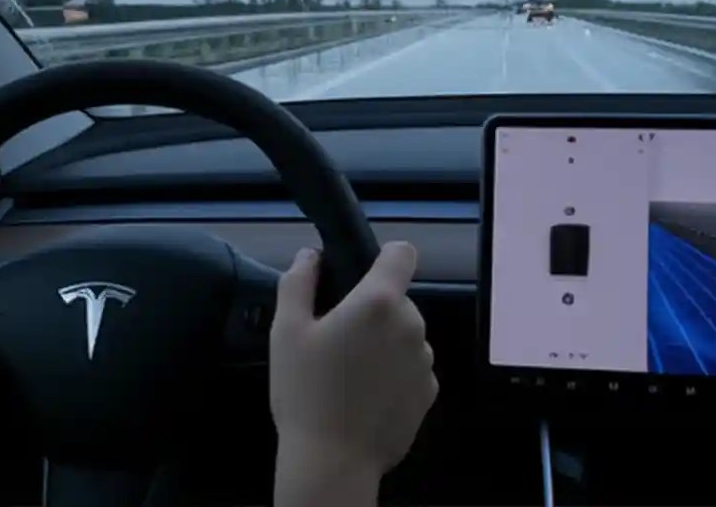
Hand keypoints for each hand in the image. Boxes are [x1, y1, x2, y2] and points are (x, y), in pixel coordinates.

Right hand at [269, 242, 437, 504]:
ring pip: (405, 335)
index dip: (385, 257)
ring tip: (349, 373)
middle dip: (372, 311)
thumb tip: (310, 256)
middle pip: (397, 300)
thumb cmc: (306, 393)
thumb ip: (298, 283)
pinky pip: (412, 367)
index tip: (364, 274)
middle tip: (336, 340)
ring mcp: (425, 361)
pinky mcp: (429, 392)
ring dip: (385, 343)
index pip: (402, 254)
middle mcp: (412, 325)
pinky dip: (394, 373)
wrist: (333, 463)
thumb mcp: (286, 332)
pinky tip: (365, 396)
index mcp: (378, 302)